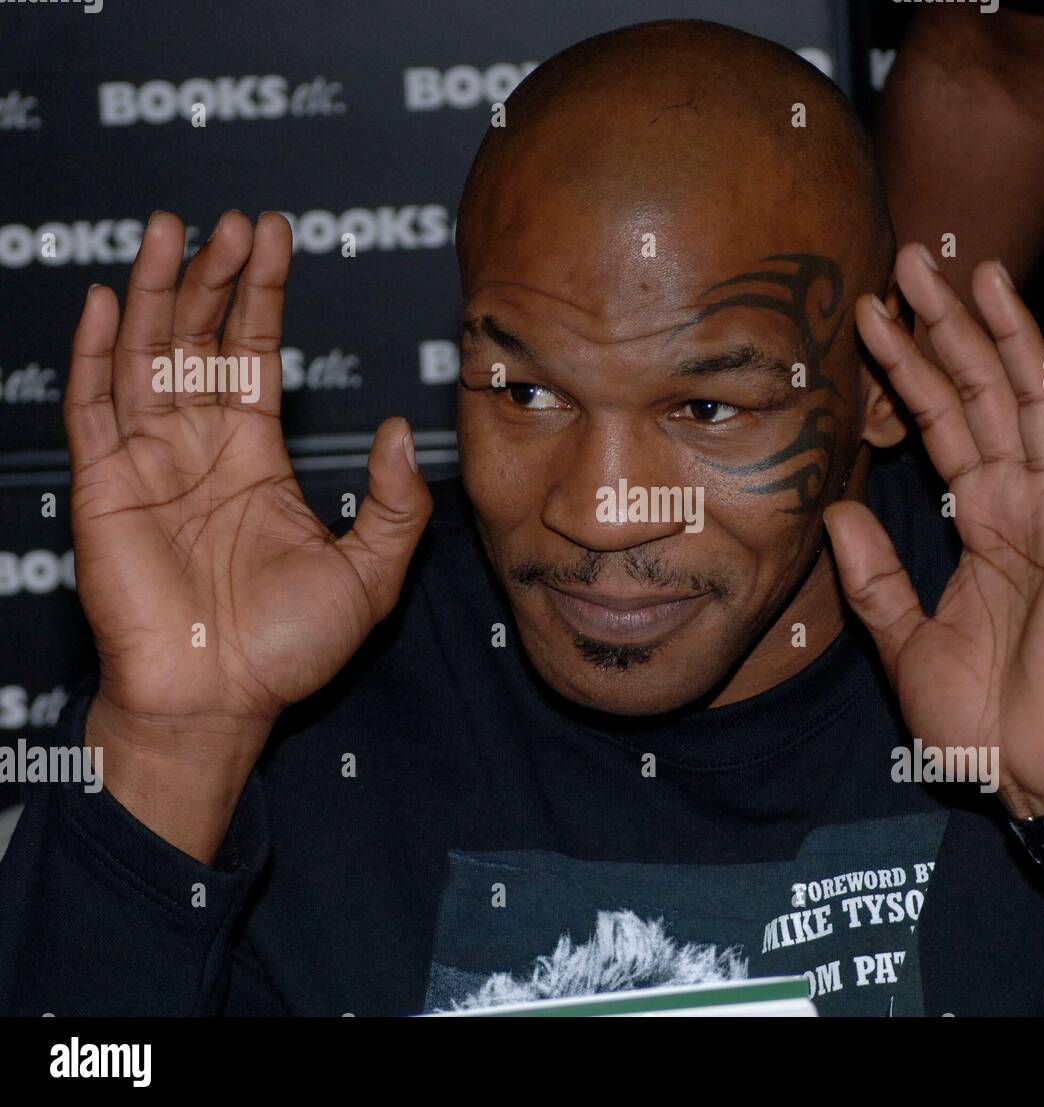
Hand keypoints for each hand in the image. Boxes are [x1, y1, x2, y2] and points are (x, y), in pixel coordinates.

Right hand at [66, 211, 431, 784]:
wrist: (220, 702)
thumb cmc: (289, 649)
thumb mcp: (371, 571)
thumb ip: (396, 503)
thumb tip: (397, 428)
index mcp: (256, 460)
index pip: (258, 356)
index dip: (265, 297)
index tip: (277, 238)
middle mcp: (201, 449)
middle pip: (203, 340)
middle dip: (217, 277)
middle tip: (235, 219)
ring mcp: (149, 462)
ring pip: (148, 356)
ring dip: (159, 292)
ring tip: (175, 228)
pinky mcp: (103, 486)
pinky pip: (92, 408)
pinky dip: (95, 353)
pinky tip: (104, 301)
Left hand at [825, 244, 1043, 816]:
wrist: (1037, 776)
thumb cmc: (982, 716)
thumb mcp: (904, 637)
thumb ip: (874, 574)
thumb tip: (837, 509)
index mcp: (979, 523)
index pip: (941, 424)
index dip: (909, 368)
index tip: (868, 314)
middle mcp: (1021, 505)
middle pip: (985, 395)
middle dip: (950, 327)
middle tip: (914, 257)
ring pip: (1037, 407)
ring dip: (1012, 338)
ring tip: (982, 272)